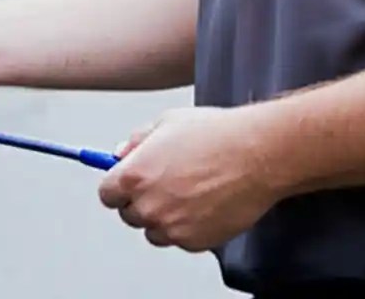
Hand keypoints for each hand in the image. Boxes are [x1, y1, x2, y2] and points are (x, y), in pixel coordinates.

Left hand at [98, 106, 289, 251]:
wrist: (258, 154)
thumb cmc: (217, 134)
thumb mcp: (167, 122)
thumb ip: (137, 141)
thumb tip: (120, 154)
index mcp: (134, 176)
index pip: (107, 194)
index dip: (118, 187)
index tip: (129, 184)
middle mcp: (148, 205)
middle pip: (129, 214)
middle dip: (142, 200)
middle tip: (167, 183)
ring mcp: (170, 227)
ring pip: (154, 230)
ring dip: (164, 216)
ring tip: (189, 192)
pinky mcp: (193, 241)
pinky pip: (180, 238)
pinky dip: (188, 226)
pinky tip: (205, 203)